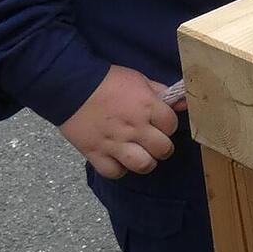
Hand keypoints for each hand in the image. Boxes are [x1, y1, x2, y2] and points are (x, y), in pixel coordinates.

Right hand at [60, 64, 182, 179]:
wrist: (70, 86)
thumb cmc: (106, 80)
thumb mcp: (138, 79)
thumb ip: (161, 92)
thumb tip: (182, 103)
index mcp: (147, 106)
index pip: (172, 125)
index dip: (168, 125)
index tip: (161, 124)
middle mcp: (134, 127)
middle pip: (163, 149)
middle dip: (162, 147)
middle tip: (154, 143)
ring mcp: (115, 143)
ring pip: (143, 165)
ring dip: (146, 162)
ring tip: (141, 155)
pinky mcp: (96, 153)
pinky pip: (115, 172)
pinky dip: (119, 169)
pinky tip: (119, 160)